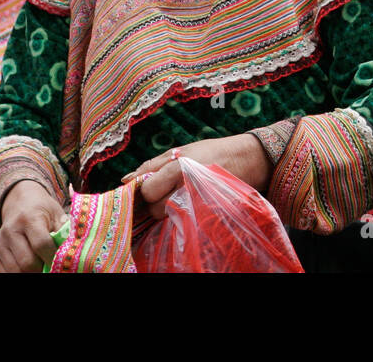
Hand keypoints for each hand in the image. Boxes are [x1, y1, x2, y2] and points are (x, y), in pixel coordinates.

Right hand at [0, 180, 66, 272]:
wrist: (20, 202)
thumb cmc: (42, 210)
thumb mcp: (56, 214)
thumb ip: (63, 232)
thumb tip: (70, 253)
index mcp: (29, 218)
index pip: (41, 244)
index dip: (53, 258)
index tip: (61, 263)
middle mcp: (10, 230)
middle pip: (27, 262)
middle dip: (42, 269)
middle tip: (51, 267)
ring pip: (16, 271)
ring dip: (31, 273)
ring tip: (41, 266)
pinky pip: (5, 273)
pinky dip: (19, 273)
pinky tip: (28, 266)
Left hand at [122, 134, 271, 220]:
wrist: (247, 161)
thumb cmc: (211, 152)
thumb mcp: (181, 150)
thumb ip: (151, 165)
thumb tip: (125, 180)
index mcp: (178, 168)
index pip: (147, 191)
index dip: (146, 190)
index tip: (153, 185)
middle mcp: (187, 187)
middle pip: (155, 209)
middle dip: (156, 202)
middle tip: (169, 190)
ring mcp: (199, 203)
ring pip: (168, 218)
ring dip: (168, 210)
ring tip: (180, 195)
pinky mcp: (208, 214)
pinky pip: (183, 222)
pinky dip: (182, 215)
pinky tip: (188, 204)